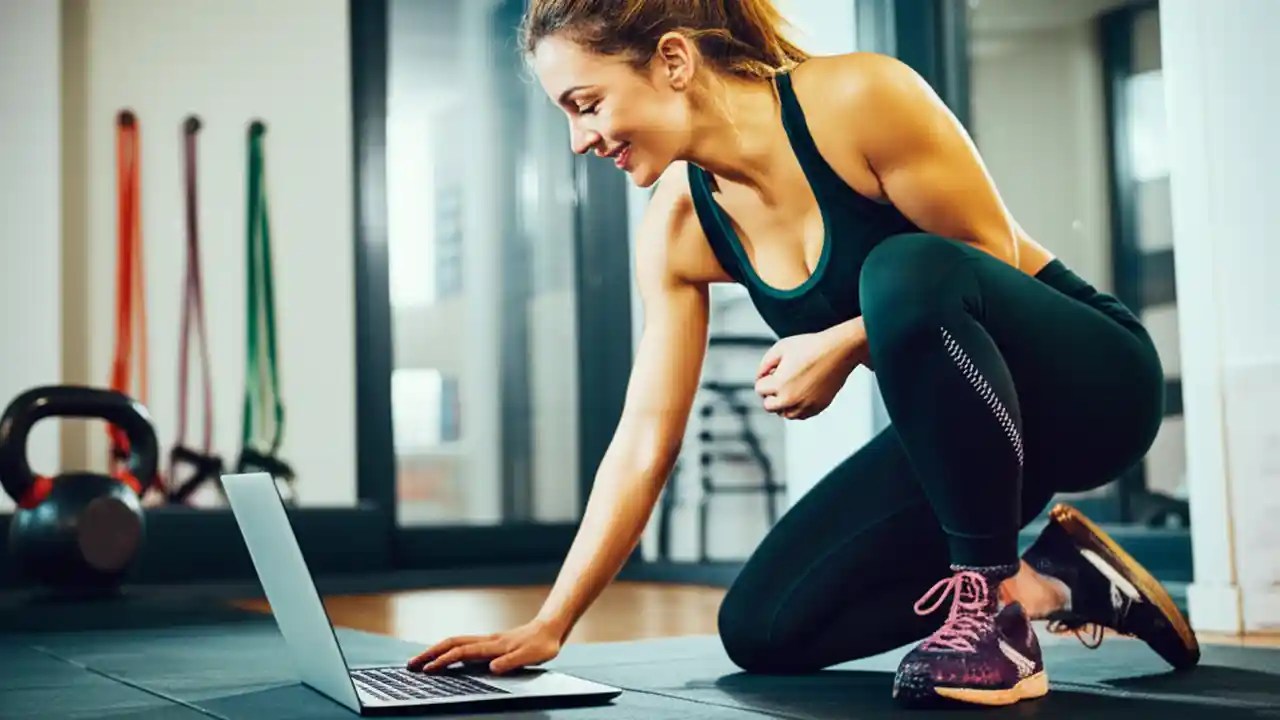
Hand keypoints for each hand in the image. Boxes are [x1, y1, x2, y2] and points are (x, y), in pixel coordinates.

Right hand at [407, 619, 562, 674]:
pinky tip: (443, 658)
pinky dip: (447, 650)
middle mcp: (486, 641)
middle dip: (430, 653)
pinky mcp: (489, 643)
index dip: (444, 661)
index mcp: (493, 646)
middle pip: (451, 644)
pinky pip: (462, 645)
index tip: (428, 669)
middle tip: (411, 665)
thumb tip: (492, 668)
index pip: (463, 652)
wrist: (550, 628)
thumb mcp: (531, 656)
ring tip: (420, 661)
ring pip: (455, 643)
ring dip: (435, 651)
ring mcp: (487, 641)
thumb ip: (512, 661)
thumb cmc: (542, 644)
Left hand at [754, 318, 868, 419]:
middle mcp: (790, 400)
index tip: (777, 368)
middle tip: (782, 379)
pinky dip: (798, 407)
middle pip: (769, 405)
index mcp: (779, 385)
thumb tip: (759, 378)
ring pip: (784, 413)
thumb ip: (764, 365)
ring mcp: (805, 406)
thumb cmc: (810, 346)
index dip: (766, 377)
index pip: (760, 389)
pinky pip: (800, 415)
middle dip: (772, 393)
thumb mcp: (780, 348)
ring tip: (793, 385)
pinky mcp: (817, 408)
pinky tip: (803, 391)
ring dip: (784, 402)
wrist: (839, 351)